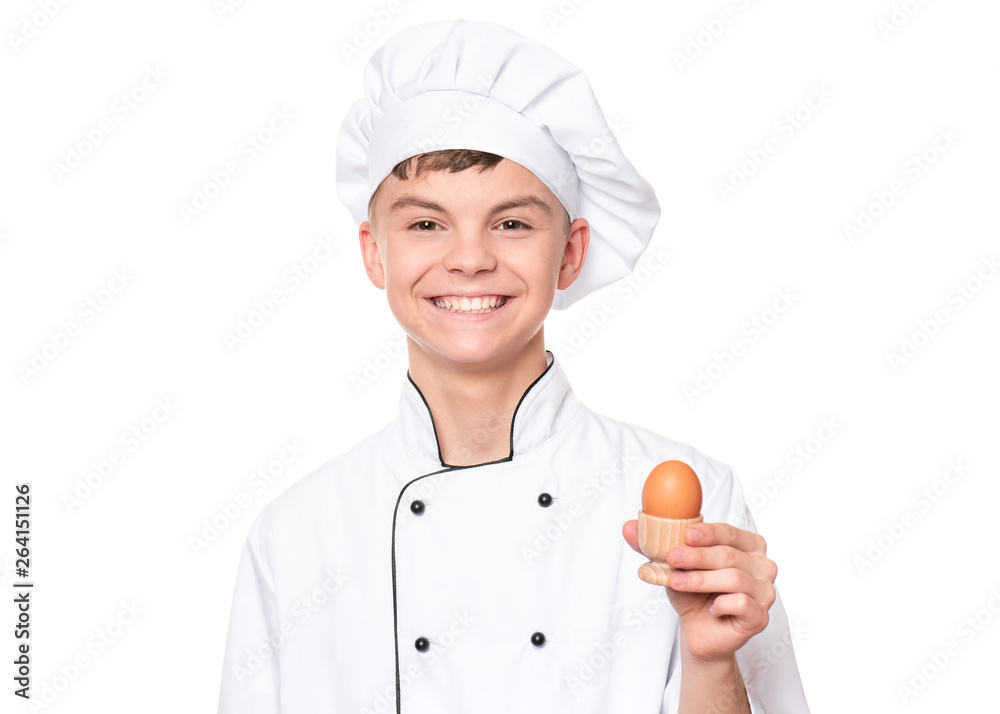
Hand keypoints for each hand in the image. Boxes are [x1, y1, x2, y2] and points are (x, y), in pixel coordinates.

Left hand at [622, 520, 776, 663]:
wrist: (698, 631)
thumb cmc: (693, 593)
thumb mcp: (672, 566)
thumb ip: (653, 545)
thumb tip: (627, 526)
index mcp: (748, 545)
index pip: (730, 532)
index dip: (707, 533)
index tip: (685, 535)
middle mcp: (763, 566)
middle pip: (730, 555)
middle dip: (697, 556)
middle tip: (672, 558)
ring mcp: (765, 591)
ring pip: (735, 578)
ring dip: (701, 580)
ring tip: (677, 583)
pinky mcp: (761, 616)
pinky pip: (743, 604)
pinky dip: (723, 604)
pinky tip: (711, 608)